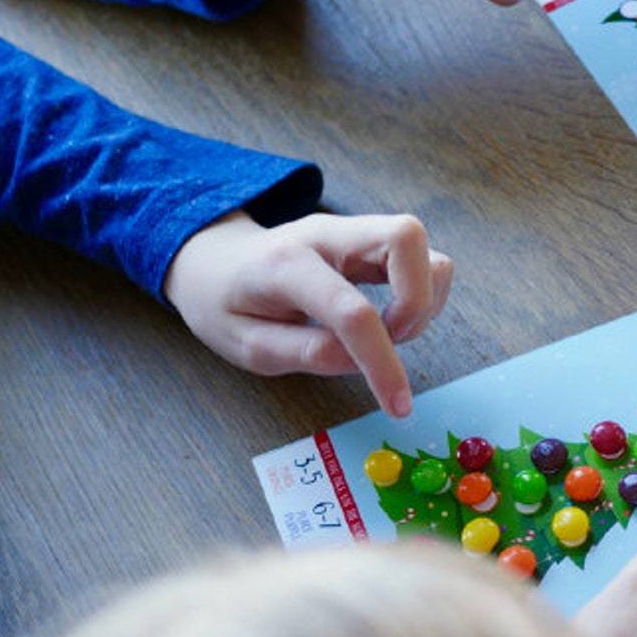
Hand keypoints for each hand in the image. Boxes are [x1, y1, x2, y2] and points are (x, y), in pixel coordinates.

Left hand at [162, 211, 450, 417]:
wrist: (214, 262)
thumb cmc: (225, 305)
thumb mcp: (247, 345)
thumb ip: (305, 353)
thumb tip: (361, 362)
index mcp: (285, 264)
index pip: (352, 310)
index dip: (382, 361)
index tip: (398, 405)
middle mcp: (326, 234)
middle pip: (406, 238)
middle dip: (417, 302)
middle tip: (394, 340)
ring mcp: (351, 232)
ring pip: (419, 246)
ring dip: (423, 299)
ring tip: (391, 333)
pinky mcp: (369, 240)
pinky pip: (419, 257)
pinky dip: (421, 294)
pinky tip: (393, 319)